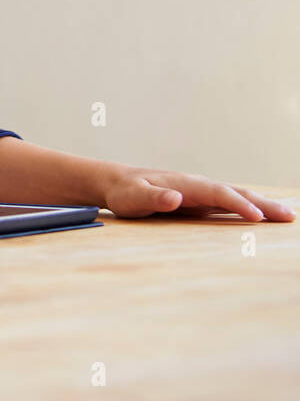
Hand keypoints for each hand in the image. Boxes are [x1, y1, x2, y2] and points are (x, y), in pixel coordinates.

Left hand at [101, 165, 295, 221]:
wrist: (117, 183)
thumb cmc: (124, 192)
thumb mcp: (132, 197)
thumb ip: (153, 198)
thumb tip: (175, 198)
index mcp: (186, 184)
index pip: (218, 193)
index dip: (239, 205)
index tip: (258, 217)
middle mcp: (198, 186)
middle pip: (235, 193)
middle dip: (263, 204)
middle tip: (289, 217)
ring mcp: (201, 194)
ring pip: (237, 198)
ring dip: (262, 206)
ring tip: (287, 217)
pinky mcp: (200, 203)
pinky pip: (229, 205)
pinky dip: (249, 209)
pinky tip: (262, 217)